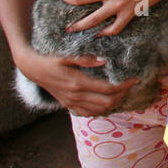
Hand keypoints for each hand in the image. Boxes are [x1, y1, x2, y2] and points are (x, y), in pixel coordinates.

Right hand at [19, 50, 137, 116]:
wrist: (32, 69)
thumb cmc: (50, 58)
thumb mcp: (66, 55)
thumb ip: (85, 58)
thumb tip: (104, 61)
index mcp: (77, 82)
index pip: (108, 89)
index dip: (124, 85)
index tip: (135, 78)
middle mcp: (76, 96)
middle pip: (107, 102)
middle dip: (122, 95)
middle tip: (130, 85)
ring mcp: (71, 102)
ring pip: (99, 110)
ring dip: (113, 103)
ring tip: (122, 91)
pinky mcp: (68, 105)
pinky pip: (88, 113)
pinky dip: (100, 109)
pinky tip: (106, 100)